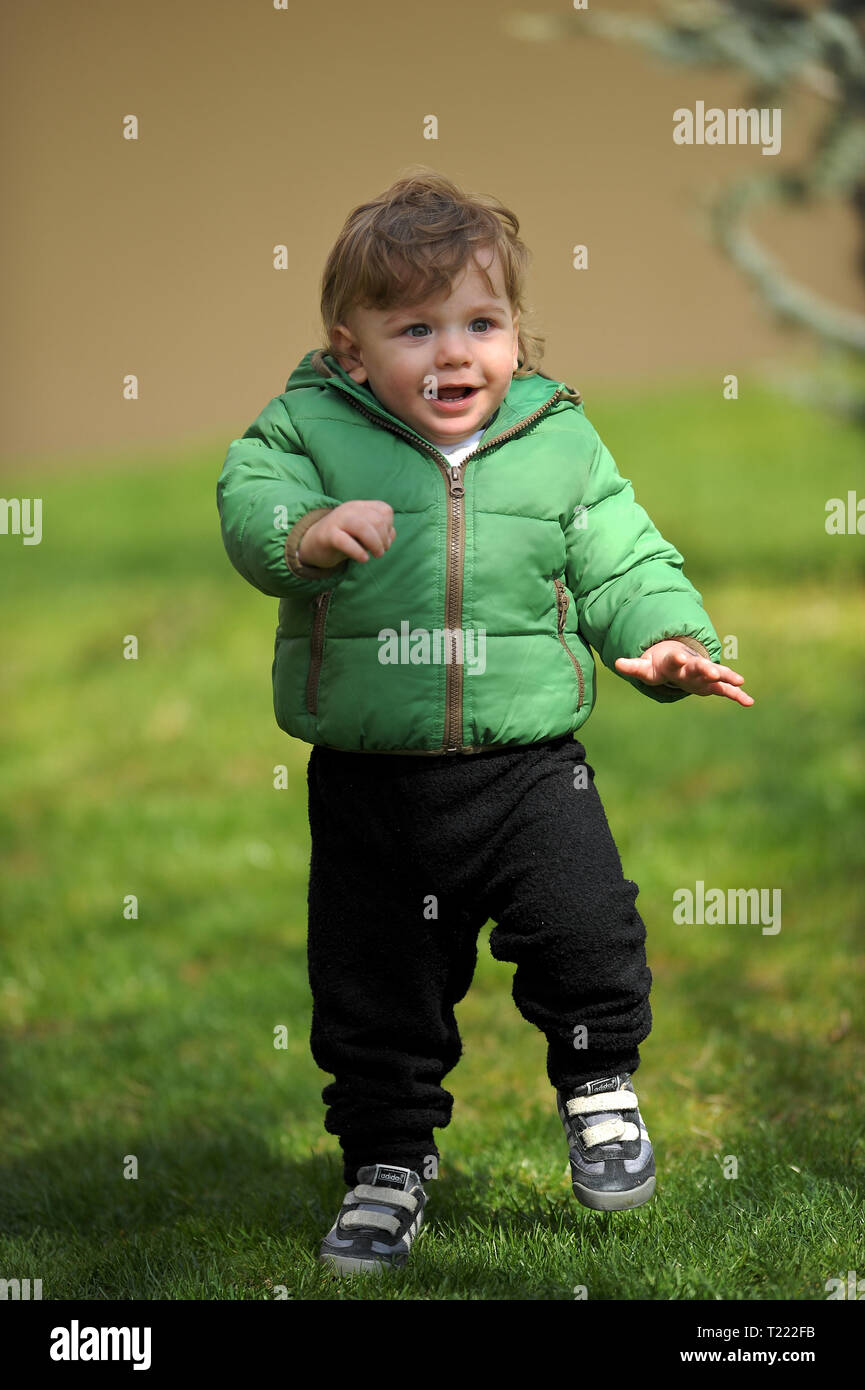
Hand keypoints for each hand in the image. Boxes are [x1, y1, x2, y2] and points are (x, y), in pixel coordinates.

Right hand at [299, 500, 395, 566]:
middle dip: (383, 539)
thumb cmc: (342, 539)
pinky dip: (358, 552)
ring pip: (364, 527)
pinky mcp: (328, 535)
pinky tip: (363, 559)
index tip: (384, 542)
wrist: (311, 543)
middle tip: (380, 552)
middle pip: (377, 520)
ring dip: (375, 544)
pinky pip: (346, 541)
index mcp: (360, 506)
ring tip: (375, 556)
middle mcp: (350, 510)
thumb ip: (379, 532)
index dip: (389, 528)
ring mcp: (338, 521)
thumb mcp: (362, 534)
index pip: (385, 510)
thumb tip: (391, 536)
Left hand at [615, 640, 753, 705]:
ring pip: (716, 675)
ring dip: (725, 677)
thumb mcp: (645, 667)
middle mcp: (691, 666)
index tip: (678, 656)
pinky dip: (736, 694)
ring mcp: (703, 673)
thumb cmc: (658, 666)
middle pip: (698, 666)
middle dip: (706, 668)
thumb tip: (616, 662)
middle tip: (713, 671)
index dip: (675, 658)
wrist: (675, 659)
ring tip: (739, 681)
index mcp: (673, 662)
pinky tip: (749, 702)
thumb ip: (633, 666)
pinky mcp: (712, 683)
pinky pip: (725, 689)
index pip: (674, 659)